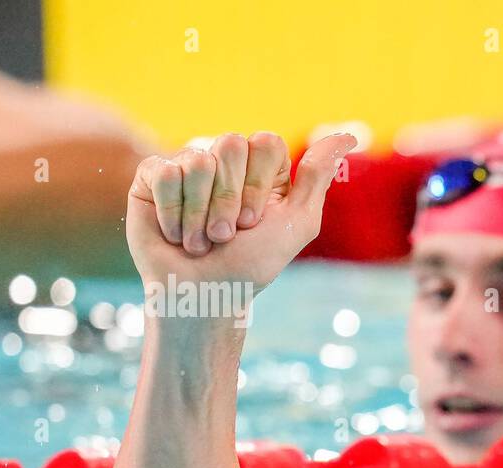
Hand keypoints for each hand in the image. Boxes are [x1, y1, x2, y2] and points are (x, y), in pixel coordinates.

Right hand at [126, 131, 355, 296]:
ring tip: (201, 240)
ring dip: (201, 214)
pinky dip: (174, 213)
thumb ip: (317, 177)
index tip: (255, 223)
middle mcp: (225, 161)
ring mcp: (188, 165)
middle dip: (230, 200)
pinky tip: (175, 234)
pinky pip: (164, 173)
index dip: (259, 185)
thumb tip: (349, 137)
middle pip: (230, 144)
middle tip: (227, 235)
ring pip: (197, 160)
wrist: (205, 295)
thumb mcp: (297, 223)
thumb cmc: (252, 265)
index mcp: (261, 168)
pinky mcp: (153, 176)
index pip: (265, 142)